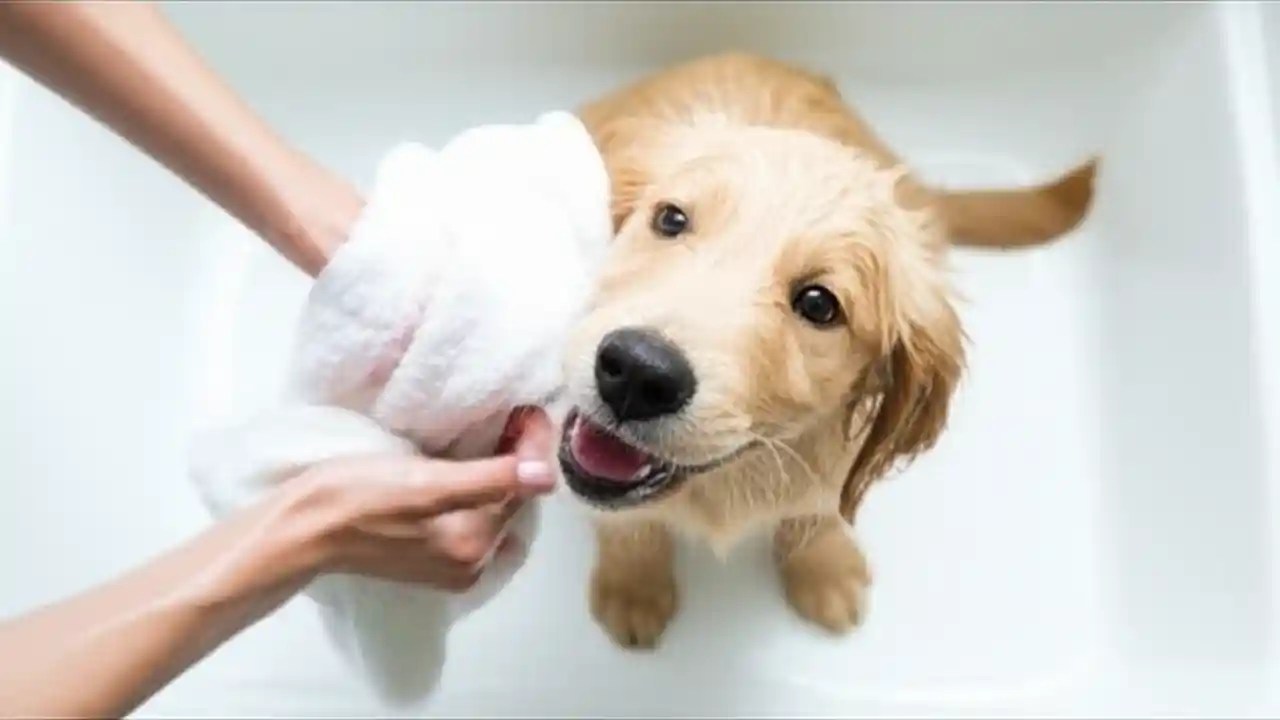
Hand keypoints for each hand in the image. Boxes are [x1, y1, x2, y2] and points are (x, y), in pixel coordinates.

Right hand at [270, 407, 556, 591]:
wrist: (300, 527)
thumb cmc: (357, 498)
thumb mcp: (427, 482)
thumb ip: (489, 480)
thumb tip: (547, 476)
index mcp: (473, 547)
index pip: (520, 489)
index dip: (531, 446)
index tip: (530, 409)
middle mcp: (468, 563)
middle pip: (509, 501)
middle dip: (517, 459)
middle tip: (515, 415)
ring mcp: (447, 562)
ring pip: (490, 508)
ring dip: (498, 472)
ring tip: (497, 430)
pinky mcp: (425, 554)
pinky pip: (468, 517)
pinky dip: (476, 489)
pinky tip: (469, 463)